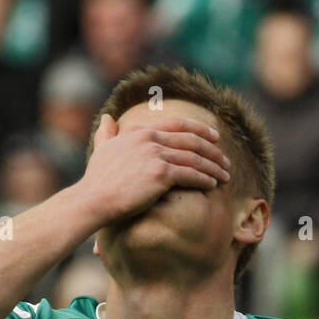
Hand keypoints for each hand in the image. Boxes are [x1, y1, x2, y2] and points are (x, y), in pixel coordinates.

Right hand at [79, 113, 230, 225]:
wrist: (93, 199)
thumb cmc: (96, 180)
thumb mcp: (102, 149)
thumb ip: (107, 134)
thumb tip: (107, 119)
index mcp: (140, 131)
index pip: (178, 125)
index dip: (199, 129)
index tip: (214, 136)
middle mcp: (150, 138)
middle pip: (191, 140)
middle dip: (212, 150)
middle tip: (225, 159)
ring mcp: (156, 154)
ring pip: (195, 158)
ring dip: (213, 166)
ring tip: (225, 175)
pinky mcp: (161, 173)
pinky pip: (191, 174)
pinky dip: (204, 179)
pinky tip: (213, 184)